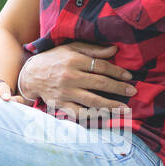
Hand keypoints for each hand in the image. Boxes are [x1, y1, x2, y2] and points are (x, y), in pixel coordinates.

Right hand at [16, 42, 135, 118]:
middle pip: (100, 83)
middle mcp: (70, 77)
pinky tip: (105, 117)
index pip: (101, 66)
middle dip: (118, 88)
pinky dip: (93, 116)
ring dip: (111, 105)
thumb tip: (115, 50)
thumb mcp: (71, 48)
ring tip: (124, 109)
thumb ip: (93, 50)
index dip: (117, 72)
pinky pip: (79, 113)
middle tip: (133, 92)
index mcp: (74, 60)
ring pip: (92, 100)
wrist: (31, 75)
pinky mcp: (61, 105)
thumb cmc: (55, 59)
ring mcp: (65, 92)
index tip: (129, 77)